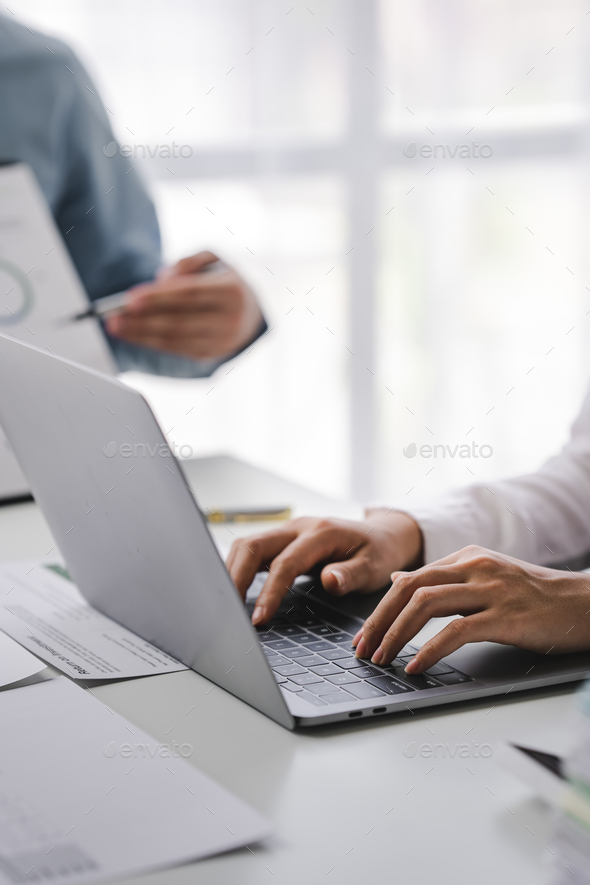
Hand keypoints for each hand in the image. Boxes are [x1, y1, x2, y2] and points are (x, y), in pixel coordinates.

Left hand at [106, 251, 263, 360]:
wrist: (251, 314)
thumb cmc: (224, 281)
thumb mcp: (213, 260)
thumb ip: (188, 262)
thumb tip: (161, 280)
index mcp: (232, 291)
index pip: (190, 294)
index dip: (159, 297)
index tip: (130, 298)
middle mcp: (231, 319)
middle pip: (180, 320)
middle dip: (144, 320)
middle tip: (114, 316)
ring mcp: (222, 341)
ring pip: (175, 339)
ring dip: (141, 335)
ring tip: (116, 326)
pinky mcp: (211, 355)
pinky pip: (177, 349)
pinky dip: (152, 343)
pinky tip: (133, 334)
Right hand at [226, 512, 422, 624]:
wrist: (383, 534)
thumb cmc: (379, 552)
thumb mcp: (374, 567)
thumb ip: (351, 575)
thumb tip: (329, 581)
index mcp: (321, 533)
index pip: (285, 563)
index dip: (269, 591)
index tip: (259, 618)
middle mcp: (299, 527)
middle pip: (253, 546)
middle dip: (235, 578)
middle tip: (228, 611)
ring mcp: (288, 531)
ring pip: (247, 545)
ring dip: (232, 571)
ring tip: (227, 604)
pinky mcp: (282, 539)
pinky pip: (253, 550)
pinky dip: (239, 568)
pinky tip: (235, 590)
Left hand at [353, 545, 589, 672]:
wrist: (587, 603)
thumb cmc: (536, 596)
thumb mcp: (485, 577)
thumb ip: (443, 579)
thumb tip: (399, 581)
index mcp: (466, 557)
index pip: (409, 580)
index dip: (380, 608)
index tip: (364, 635)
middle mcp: (474, 567)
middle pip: (409, 589)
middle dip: (379, 621)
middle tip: (363, 649)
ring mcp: (490, 589)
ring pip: (425, 605)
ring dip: (396, 635)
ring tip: (382, 659)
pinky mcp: (505, 616)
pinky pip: (455, 632)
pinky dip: (429, 651)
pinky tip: (416, 666)